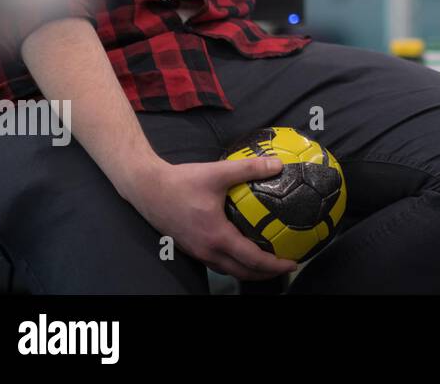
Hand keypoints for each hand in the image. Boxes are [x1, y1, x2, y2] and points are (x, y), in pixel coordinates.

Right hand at [122, 157, 298, 280]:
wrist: (146, 189)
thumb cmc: (181, 182)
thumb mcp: (218, 172)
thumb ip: (249, 168)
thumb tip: (277, 165)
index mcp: (217, 237)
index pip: (251, 259)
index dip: (274, 265)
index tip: (292, 262)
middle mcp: (207, 250)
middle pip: (242, 272)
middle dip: (265, 274)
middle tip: (285, 266)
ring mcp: (197, 252)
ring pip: (228, 270)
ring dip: (249, 271)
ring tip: (267, 263)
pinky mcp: (190, 248)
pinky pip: (217, 263)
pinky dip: (235, 263)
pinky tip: (242, 250)